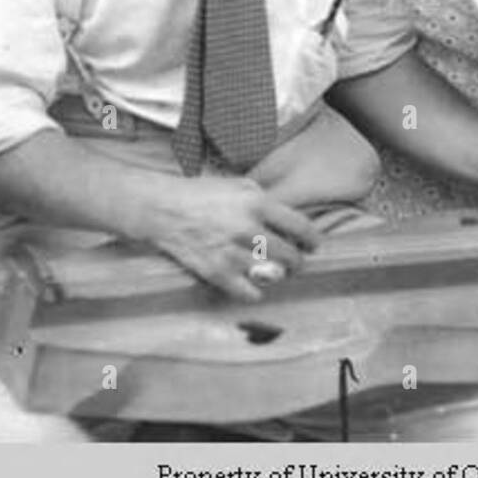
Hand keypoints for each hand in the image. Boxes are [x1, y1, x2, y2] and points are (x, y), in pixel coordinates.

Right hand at [143, 175, 320, 301]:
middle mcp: (248, 229)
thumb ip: (265, 200)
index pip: (300, 226)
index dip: (312, 239)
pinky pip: (250, 292)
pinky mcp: (217, 272)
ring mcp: (233, 253)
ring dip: (276, 275)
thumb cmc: (201, 193)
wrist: (162, 209)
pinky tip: (254, 285)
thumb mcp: (239, 185)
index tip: (314, 246)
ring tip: (274, 272)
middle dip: (297, 261)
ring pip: (273, 275)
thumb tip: (289, 219)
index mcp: (257, 204)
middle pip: (290, 255)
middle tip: (296, 263)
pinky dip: (255, 291)